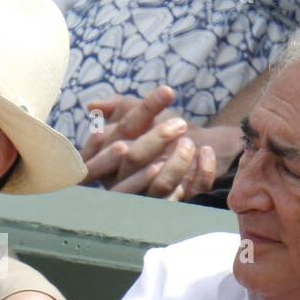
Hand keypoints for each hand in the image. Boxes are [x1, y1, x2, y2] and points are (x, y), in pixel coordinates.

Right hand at [81, 87, 238, 200]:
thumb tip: (93, 107)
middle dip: (157, 138)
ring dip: (178, 161)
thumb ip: (119, 108)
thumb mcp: (137, 114)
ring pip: (160, 184)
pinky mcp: (175, 206)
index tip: (168, 92)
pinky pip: (189, 195)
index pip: (120, 132)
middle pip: (134, 159)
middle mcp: (123, 180)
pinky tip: (206, 153)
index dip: (143, 112)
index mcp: (109, 157)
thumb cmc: (160, 130)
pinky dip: (201, 173)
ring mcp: (149, 197)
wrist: (198, 147)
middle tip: (181, 123)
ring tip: (190, 143)